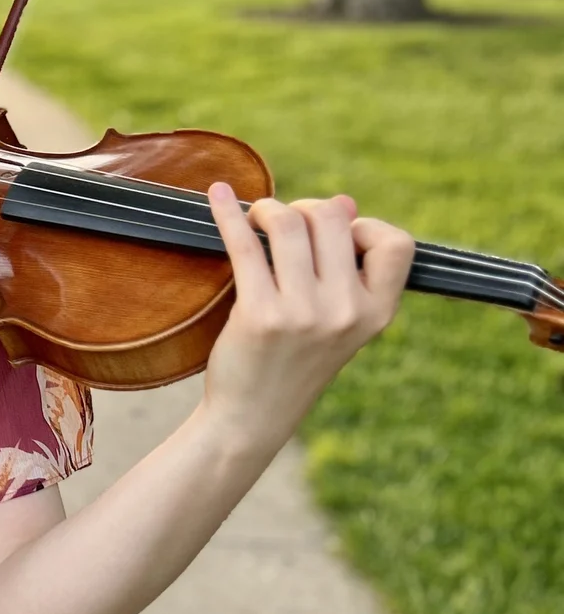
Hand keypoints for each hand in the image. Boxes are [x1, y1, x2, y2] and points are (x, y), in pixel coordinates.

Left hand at [202, 184, 413, 455]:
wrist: (254, 417)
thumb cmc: (294, 361)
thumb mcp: (337, 321)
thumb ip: (346, 266)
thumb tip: (344, 201)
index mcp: (377, 313)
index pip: (396, 244)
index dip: (365, 227)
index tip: (337, 235)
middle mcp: (346, 312)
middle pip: (331, 218)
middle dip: (304, 208)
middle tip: (283, 224)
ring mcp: (304, 314)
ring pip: (289, 223)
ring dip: (268, 211)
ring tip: (256, 220)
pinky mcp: (260, 314)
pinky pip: (245, 244)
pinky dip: (227, 213)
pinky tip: (217, 196)